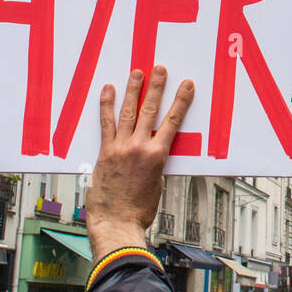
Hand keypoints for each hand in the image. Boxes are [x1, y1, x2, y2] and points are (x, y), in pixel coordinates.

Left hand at [87, 67, 193, 257]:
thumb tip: (155, 151)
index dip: (181, 101)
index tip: (186, 85)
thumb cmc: (139, 210)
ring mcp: (120, 148)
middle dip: (157, 88)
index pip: (172, 121)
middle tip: (160, 69)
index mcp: (157, 156)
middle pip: (151, 110)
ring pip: (128, 112)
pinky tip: (108, 90)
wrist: (116, 223)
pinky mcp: (104, 152)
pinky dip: (106, 106)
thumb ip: (156, 162)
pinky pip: (105, 124)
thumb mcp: (157, 184)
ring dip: (133, 90)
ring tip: (137, 73)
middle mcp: (139, 147)